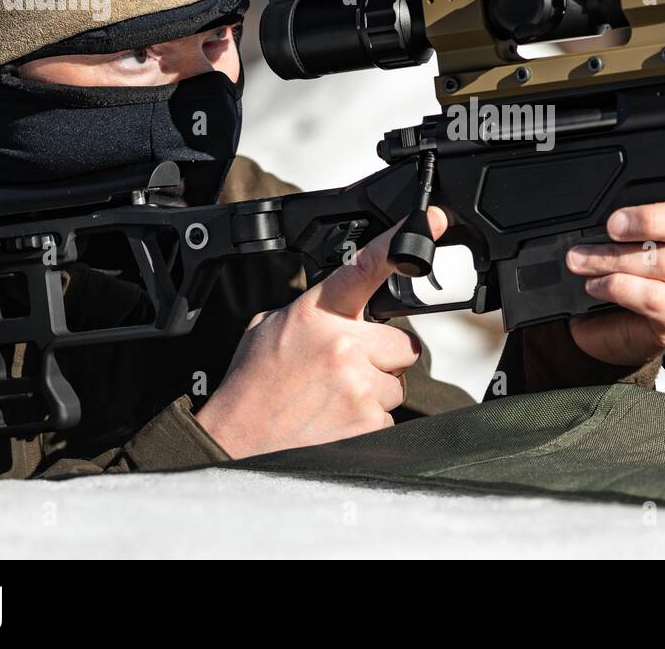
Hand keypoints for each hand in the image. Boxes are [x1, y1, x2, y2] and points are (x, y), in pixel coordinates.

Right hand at [195, 208, 447, 458]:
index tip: (429, 221)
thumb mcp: (269, 330)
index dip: (399, 242)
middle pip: (402, 343)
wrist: (235, 444)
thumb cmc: (251, 389)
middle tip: (345, 371)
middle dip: (382, 357)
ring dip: (374, 391)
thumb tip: (338, 308)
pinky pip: (389, 416)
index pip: (365, 268)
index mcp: (316, 315)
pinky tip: (335, 421)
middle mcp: (342, 347)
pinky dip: (367, 421)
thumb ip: (312, 312)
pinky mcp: (368, 423)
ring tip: (332, 400)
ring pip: (397, 383)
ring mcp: (359, 387)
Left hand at [564, 180, 664, 366]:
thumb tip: (613, 211)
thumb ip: (634, 213)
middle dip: (653, 220)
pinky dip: (618, 287)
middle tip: (613, 225)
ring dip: (615, 258)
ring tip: (582, 259)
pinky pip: (656, 298)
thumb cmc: (621, 268)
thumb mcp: (626, 233)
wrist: (604, 324)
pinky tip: (596, 285)